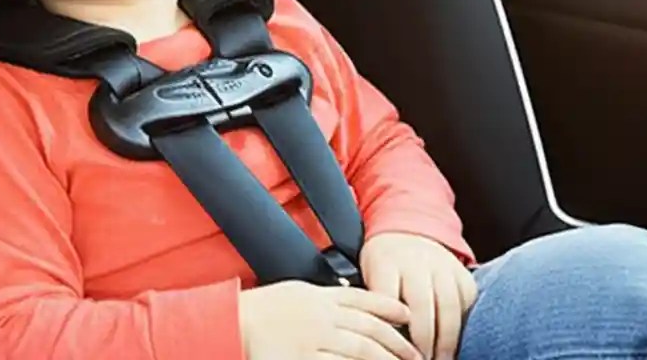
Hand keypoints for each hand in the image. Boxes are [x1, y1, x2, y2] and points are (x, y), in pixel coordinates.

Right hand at [238, 279, 422, 359]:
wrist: (231, 321)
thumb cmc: (258, 310)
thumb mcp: (293, 294)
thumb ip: (319, 299)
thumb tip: (341, 302)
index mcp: (319, 296)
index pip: (364, 299)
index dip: (389, 306)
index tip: (407, 314)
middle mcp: (322, 315)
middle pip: (370, 327)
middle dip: (396, 341)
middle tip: (415, 353)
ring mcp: (315, 338)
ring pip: (362, 348)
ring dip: (386, 358)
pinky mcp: (304, 358)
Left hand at [359, 233, 477, 359]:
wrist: (406, 233)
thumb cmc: (385, 264)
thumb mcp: (368, 276)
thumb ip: (375, 304)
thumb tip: (379, 338)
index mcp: (385, 264)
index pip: (387, 300)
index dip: (392, 330)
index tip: (394, 349)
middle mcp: (415, 262)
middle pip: (421, 305)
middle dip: (423, 340)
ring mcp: (441, 265)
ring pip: (449, 305)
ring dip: (447, 338)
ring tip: (441, 358)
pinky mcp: (461, 270)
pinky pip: (468, 299)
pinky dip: (465, 321)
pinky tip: (458, 339)